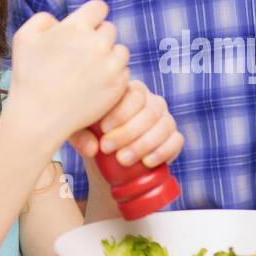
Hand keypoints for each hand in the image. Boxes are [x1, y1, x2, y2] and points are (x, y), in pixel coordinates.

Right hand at [8, 1, 130, 147]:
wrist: (38, 117)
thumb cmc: (27, 76)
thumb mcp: (23, 37)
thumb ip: (43, 19)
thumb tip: (60, 21)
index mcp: (76, 27)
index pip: (99, 8)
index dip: (91, 16)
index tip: (86, 27)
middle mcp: (97, 44)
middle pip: (109, 29)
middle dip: (98, 37)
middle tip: (83, 53)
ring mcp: (110, 66)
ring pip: (120, 50)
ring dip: (108, 56)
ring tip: (90, 68)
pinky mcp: (118, 87)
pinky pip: (124, 72)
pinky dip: (113, 76)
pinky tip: (95, 83)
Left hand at [68, 78, 182, 168]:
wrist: (106, 163)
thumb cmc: (91, 137)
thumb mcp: (79, 130)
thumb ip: (79, 135)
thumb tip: (93, 148)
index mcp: (130, 91)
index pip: (134, 94)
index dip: (121, 112)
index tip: (103, 129)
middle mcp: (151, 102)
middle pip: (149, 111)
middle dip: (128, 132)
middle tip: (107, 148)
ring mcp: (165, 119)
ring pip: (163, 126)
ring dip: (143, 144)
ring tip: (122, 160)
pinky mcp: (173, 138)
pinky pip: (176, 140)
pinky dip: (163, 151)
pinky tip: (147, 162)